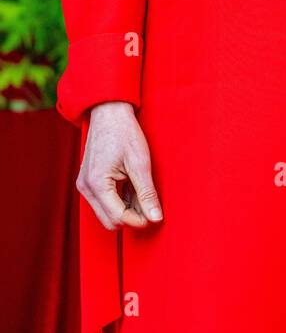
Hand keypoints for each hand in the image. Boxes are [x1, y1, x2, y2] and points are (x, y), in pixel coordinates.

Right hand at [76, 101, 162, 231]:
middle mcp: (85, 187)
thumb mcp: (140, 162)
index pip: (118, 217)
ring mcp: (84, 184)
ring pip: (106, 213)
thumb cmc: (123, 132)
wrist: (108, 111)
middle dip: (131, 217)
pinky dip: (119, 200)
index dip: (139, 220)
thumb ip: (147, 193)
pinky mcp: (87, 181)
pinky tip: (132, 186)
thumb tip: (155, 217)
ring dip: (126, 208)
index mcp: (96, 184)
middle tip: (150, 204)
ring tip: (142, 190)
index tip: (154, 215)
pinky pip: (103, 201)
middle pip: (109, 221)